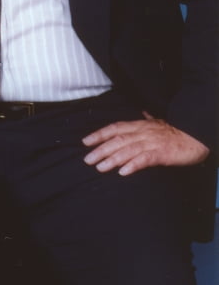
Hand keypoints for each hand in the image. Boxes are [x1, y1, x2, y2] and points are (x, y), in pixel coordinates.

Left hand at [82, 114, 209, 175]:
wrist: (197, 135)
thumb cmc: (178, 131)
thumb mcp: (160, 123)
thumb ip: (149, 119)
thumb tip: (143, 112)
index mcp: (140, 125)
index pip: (115, 128)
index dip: (99, 134)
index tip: (85, 141)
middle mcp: (143, 132)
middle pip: (118, 139)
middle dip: (101, 149)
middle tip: (87, 159)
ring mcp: (152, 143)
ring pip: (128, 149)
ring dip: (112, 159)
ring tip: (100, 167)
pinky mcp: (162, 154)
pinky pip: (145, 159)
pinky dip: (133, 164)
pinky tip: (123, 172)